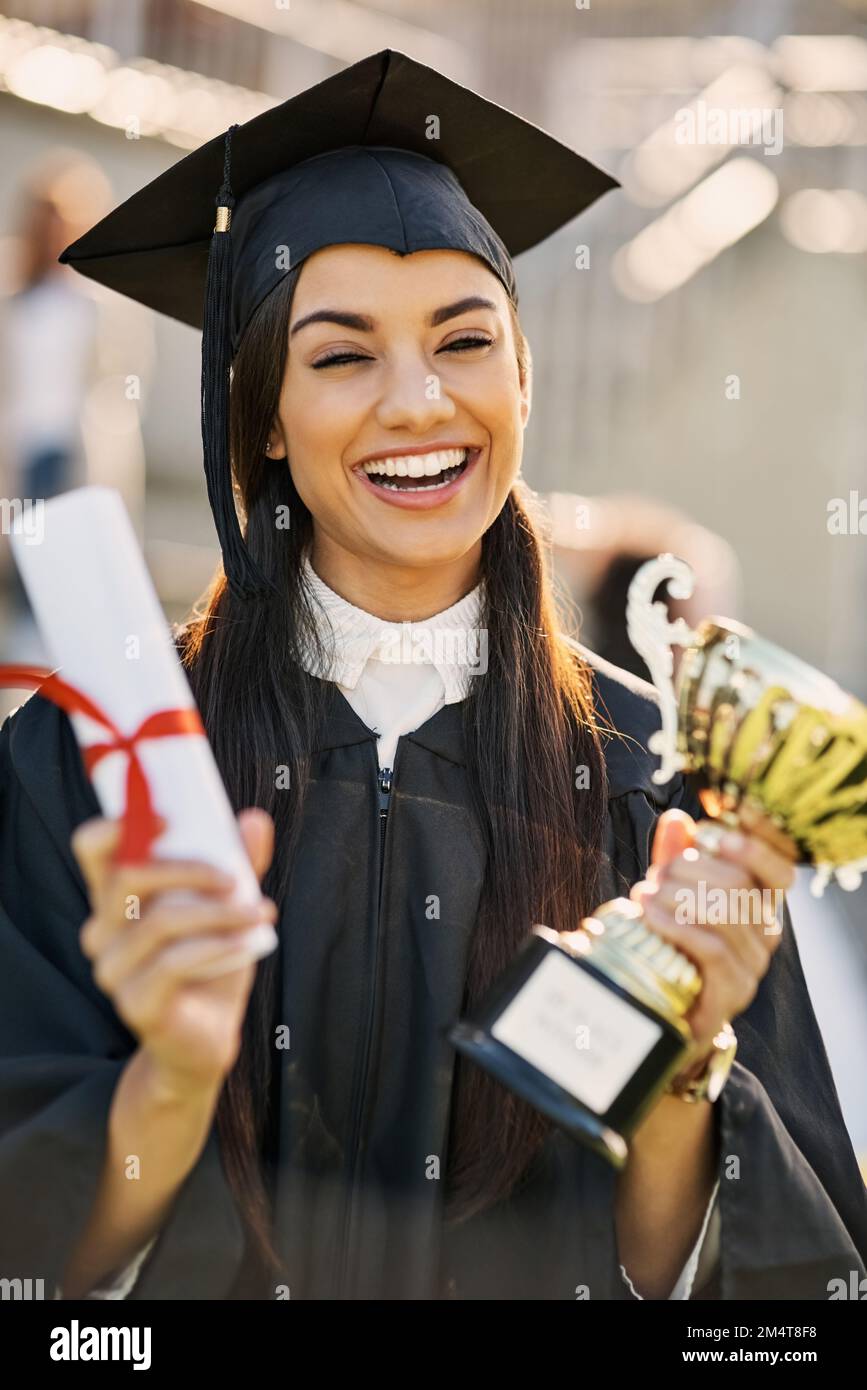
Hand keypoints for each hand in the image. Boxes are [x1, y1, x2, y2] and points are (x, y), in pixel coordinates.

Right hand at [72, 810, 276, 1092]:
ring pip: (158, 922)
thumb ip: (239, 864)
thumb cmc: (211, 961)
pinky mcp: (135, 1003)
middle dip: (187, 868)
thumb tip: (255, 821)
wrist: (208, 1036)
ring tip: (259, 912)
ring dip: (217, 912)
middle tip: (235, 876)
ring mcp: (113, 969)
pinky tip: (246, 944)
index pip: (92, 848)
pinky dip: (216, 947)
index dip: (120, 824)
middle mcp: (103, 929)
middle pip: (127, 877)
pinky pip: (173, 963)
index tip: (168, 816)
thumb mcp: (228, 906)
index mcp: (117, 896)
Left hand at [629, 809, 795, 1064]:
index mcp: (761, 903)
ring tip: (644, 895)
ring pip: (724, 913)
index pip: (781, 871)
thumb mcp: (674, 893)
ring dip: (676, 896)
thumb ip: (677, 856)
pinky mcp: (734, 990)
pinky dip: (677, 925)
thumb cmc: (674, 942)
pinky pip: (713, 948)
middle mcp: (767, 932)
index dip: (756, 847)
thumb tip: (677, 819)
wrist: (667, 1005)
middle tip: (657, 874)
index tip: (715, 833)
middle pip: (740, 883)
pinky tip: (650, 916)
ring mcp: (754, 963)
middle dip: (691, 869)